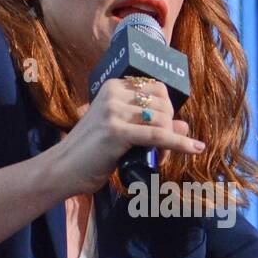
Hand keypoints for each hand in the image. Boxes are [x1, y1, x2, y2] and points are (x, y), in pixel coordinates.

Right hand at [56, 77, 204, 196]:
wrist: (62, 170)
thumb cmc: (90, 153)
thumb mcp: (122, 133)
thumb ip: (151, 126)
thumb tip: (185, 125)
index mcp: (113, 87)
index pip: (157, 90)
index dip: (166, 111)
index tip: (163, 130)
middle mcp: (114, 94)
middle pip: (162, 105)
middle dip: (169, 128)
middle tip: (161, 151)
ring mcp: (114, 111)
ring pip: (162, 121)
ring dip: (169, 142)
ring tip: (157, 158)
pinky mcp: (116, 132)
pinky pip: (158, 136)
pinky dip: (180, 144)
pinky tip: (195, 149)